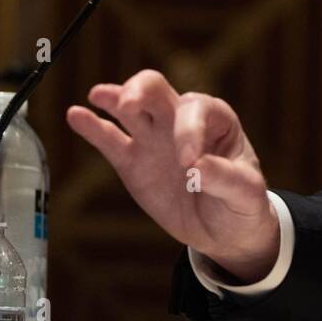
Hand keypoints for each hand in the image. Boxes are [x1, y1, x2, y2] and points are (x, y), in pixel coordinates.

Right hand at [65, 70, 279, 282]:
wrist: (225, 232)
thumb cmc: (242, 205)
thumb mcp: (246, 194)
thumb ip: (226, 178)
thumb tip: (198, 166)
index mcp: (217, 121)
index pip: (195, 109)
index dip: (188, 130)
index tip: (189, 164)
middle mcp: (182, 121)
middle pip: (156, 89)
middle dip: (142, 90)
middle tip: (129, 104)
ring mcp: (155, 139)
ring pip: (130, 107)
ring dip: (114, 98)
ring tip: (98, 96)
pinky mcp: (133, 162)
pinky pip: (109, 139)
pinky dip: (92, 126)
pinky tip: (75, 114)